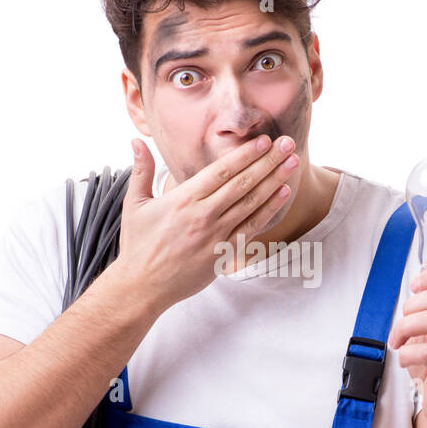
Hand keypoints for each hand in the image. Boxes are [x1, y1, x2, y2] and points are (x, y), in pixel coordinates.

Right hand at [112, 134, 298, 312]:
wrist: (142, 286)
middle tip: (288, 144)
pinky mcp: (223, 254)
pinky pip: (251, 228)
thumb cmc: (138, 245)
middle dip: (268, 162)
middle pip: (243, 183)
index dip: (245, 154)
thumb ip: (141, 171)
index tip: (264, 141)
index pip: (221, 171)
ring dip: (274, 181)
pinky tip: (283, 194)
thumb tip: (136, 141)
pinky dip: (269, 210)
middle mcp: (203, 215)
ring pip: (251, 203)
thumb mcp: (134, 204)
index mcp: (183, 200)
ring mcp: (215, 236)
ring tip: (292, 163)